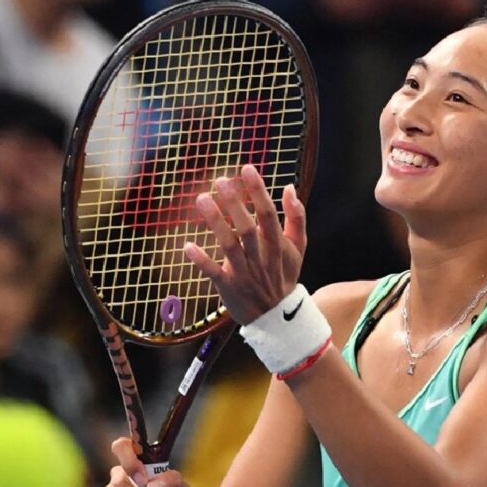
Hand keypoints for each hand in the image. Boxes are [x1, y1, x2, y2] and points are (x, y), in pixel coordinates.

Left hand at [185, 164, 306, 323]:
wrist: (277, 317)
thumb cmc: (284, 275)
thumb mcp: (298, 248)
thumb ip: (296, 218)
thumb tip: (289, 187)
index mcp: (277, 245)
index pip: (268, 214)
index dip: (258, 191)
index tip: (247, 169)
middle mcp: (260, 257)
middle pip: (247, 227)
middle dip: (235, 203)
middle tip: (220, 180)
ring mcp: (244, 272)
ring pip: (229, 245)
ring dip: (215, 222)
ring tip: (202, 199)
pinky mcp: (228, 286)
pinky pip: (213, 272)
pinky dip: (201, 260)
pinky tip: (188, 246)